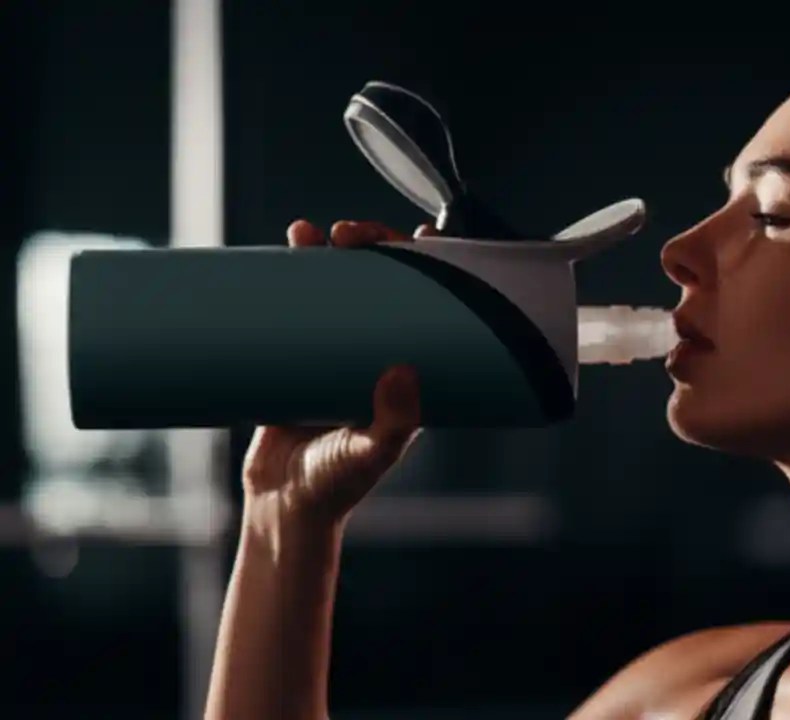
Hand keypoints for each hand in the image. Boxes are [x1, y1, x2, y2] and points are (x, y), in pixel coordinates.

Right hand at [240, 218, 436, 527]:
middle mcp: (375, 354)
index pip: (430, 304)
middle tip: (351, 235)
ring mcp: (334, 353)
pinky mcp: (293, 357)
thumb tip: (404, 372)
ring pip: (337, 286)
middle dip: (371, 248)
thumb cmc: (338, 486)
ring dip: (328, 252)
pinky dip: (292, 274)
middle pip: (382, 283)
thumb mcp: (372, 453)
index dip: (432, 266)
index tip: (426, 237)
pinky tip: (289, 247)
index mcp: (408, 371)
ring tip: (311, 235)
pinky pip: (296, 305)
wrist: (283, 507)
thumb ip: (394, 422)